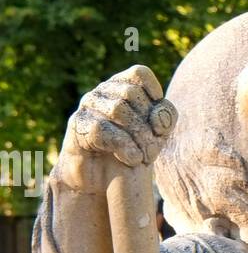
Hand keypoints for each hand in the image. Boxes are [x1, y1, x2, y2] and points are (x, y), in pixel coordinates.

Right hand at [59, 66, 176, 188]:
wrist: (104, 179)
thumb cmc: (133, 151)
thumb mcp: (157, 135)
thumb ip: (165, 118)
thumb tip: (157, 116)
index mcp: (123, 87)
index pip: (139, 73)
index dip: (154, 92)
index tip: (158, 122)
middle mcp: (103, 91)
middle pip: (131, 94)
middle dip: (148, 126)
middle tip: (153, 151)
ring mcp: (88, 106)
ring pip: (117, 108)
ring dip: (138, 137)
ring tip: (143, 157)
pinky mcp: (77, 125)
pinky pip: (102, 128)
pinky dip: (123, 146)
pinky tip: (131, 159)